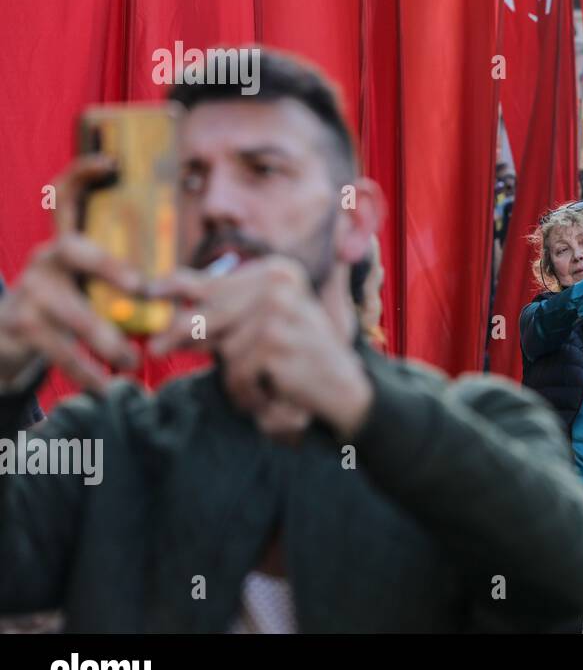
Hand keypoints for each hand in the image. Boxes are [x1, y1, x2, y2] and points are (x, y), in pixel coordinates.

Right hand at [0, 155, 141, 393]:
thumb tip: (183, 284)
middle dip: (109, 266)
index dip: (82, 173)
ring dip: (105, 338)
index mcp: (68, 243)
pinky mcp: (21, 326)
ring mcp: (31, 292)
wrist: (7, 338)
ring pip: (72, 312)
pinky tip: (102, 389)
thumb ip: (122, 278)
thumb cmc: (71, 306)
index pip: (66, 196)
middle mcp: (45, 258)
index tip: (111, 161)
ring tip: (130, 361)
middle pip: (76, 252)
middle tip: (141, 287)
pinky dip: (85, 373)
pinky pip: (58, 351)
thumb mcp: (90, 285)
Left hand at [149, 257, 373, 437]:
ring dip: (234, 376)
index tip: (150, 290)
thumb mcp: (262, 329)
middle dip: (182, 334)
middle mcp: (279, 285)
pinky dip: (247, 393)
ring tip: (260, 384)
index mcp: (279, 272)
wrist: (346, 390)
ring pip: (224, 349)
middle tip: (158, 347)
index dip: (178, 286)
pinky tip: (268, 397)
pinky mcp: (275, 342)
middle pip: (210, 314)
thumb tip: (169, 313)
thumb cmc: (300, 360)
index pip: (217, 281)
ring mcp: (278, 312)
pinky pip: (237, 373)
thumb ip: (224, 316)